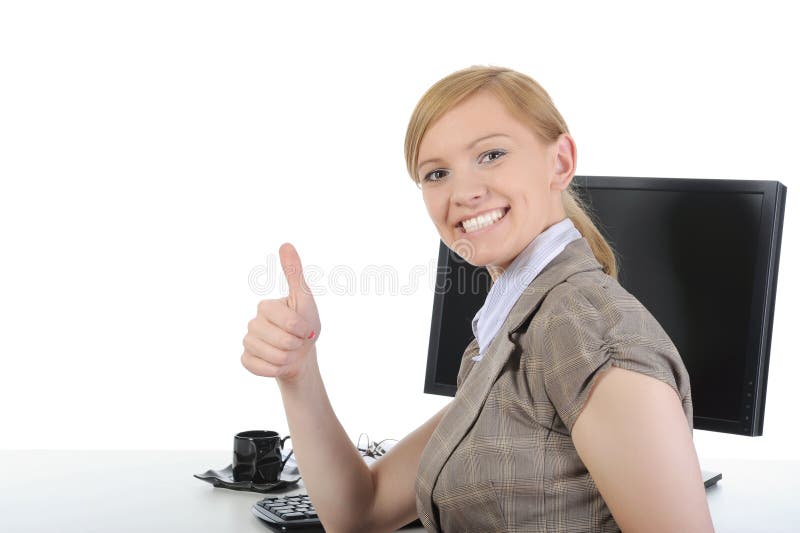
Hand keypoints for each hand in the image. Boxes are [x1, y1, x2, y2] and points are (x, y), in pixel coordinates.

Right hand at [241, 242, 320, 381]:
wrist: (301, 355)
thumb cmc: (305, 325)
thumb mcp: (305, 299)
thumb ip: (294, 273)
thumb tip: (285, 244)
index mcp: (266, 306)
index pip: (290, 322)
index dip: (303, 329)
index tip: (306, 328)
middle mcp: (253, 322)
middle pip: (282, 341)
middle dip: (297, 345)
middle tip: (297, 341)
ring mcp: (247, 341)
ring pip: (274, 357)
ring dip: (288, 359)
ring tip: (289, 352)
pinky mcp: (245, 360)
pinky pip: (261, 368)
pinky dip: (275, 370)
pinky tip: (277, 363)